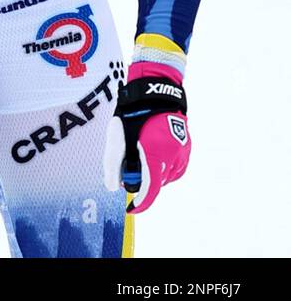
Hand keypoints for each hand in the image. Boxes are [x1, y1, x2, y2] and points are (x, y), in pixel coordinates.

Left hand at [103, 63, 189, 213]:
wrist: (156, 92)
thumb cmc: (132, 113)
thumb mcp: (116, 136)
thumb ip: (112, 162)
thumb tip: (112, 187)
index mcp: (155, 154)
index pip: (150, 188)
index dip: (142, 202)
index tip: (132, 209)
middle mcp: (173, 156)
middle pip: (157, 182)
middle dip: (142, 183)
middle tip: (127, 175)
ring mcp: (183, 152)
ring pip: (168, 176)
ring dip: (154, 176)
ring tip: (139, 161)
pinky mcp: (187, 147)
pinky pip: (176, 167)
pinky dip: (164, 168)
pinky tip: (153, 158)